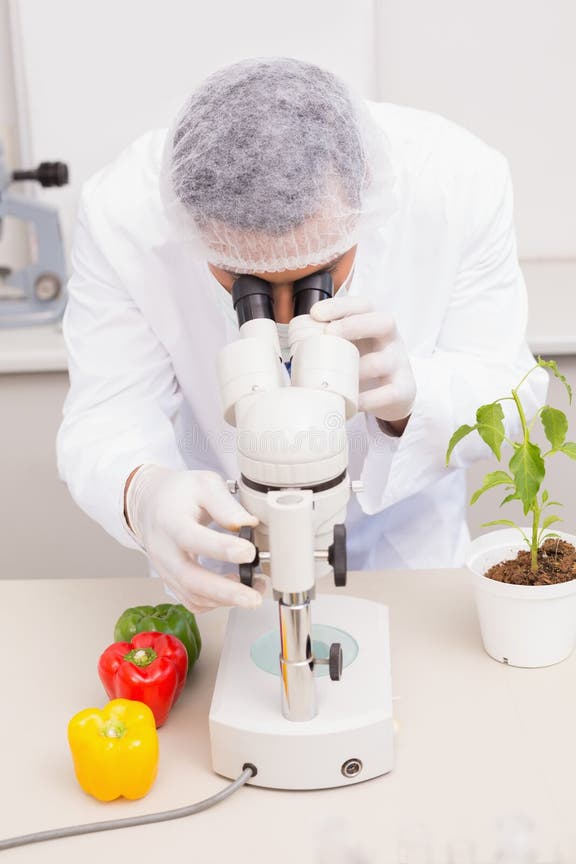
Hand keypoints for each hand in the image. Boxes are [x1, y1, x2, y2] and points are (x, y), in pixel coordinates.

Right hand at [125, 465, 263, 612]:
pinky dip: (216, 602)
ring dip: (226, 599)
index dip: (221, 548)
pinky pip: (193, 601)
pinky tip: (236, 591)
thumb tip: (248, 524)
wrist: (151, 504)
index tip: (249, 551)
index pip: (192, 538)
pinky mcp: (172, 582)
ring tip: (255, 591)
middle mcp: (165, 550)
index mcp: (171, 521)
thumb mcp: (204, 484)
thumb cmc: (180, 494)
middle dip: (225, 592)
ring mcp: (166, 570)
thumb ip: (225, 505)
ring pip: (193, 595)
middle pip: (190, 579)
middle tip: (254, 597)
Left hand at [310, 296, 415, 428]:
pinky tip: (351, 402)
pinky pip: (388, 393)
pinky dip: (368, 399)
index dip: (340, 306)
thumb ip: (332, 340)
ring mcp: (400, 364)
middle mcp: (392, 340)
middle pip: (384, 322)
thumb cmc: (365, 365)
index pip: (364, 306)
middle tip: (329, 333)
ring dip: (357, 369)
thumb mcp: (352, 347)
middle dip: (354, 325)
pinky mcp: (404, 389)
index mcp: (376, 324)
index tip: (315, 313)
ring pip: (383, 362)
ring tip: (336, 379)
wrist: (396, 395)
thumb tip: (297, 337)